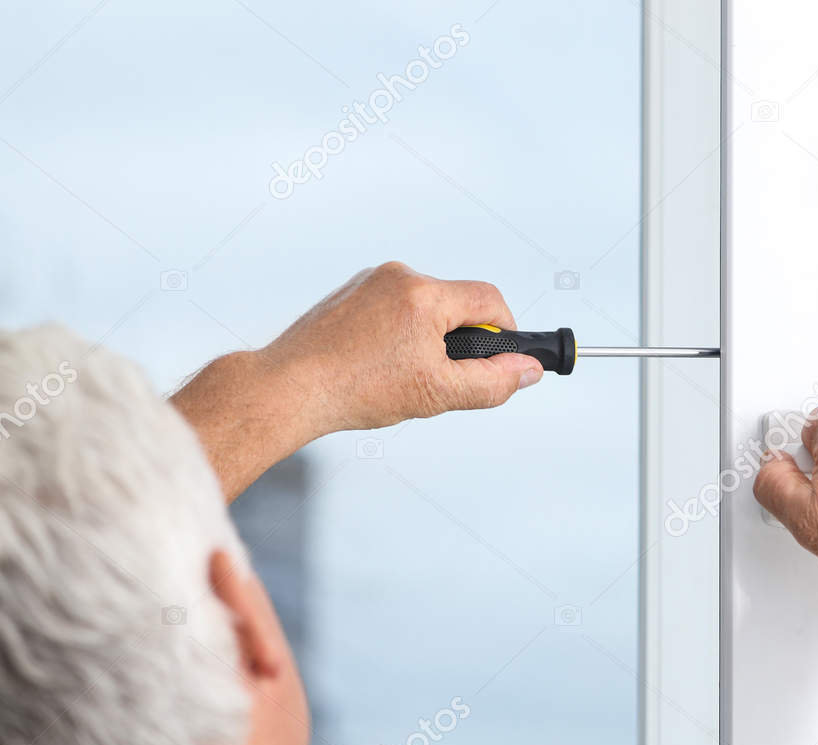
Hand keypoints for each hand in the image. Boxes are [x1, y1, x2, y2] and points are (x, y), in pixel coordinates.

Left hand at [260, 262, 542, 434]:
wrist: (290, 387)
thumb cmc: (355, 389)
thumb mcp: (438, 394)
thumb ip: (492, 382)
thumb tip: (527, 369)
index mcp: (424, 295)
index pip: (489, 300)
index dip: (506, 331)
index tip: (504, 358)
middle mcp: (398, 277)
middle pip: (456, 302)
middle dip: (461, 339)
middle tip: (445, 378)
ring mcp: (371, 281)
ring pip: (424, 306)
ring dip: (429, 336)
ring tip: (405, 376)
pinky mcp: (350, 292)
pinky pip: (394, 306)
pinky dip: (400, 332)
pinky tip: (381, 365)